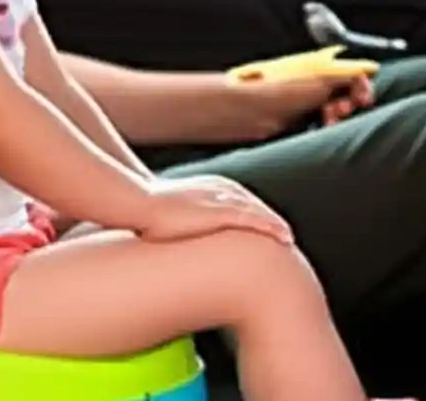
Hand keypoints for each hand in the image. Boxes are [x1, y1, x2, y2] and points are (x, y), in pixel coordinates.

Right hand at [138, 175, 293, 244]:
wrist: (137, 203)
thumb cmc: (143, 209)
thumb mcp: (160, 209)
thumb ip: (169, 213)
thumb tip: (160, 225)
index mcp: (204, 187)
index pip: (235, 197)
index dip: (250, 210)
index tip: (261, 222)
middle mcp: (216, 190)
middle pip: (251, 202)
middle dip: (267, 216)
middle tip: (283, 233)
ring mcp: (219, 201)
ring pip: (257, 211)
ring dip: (274, 223)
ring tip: (288, 238)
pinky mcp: (221, 214)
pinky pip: (254, 220)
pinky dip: (270, 227)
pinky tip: (283, 237)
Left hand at [240, 72, 375, 139]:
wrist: (251, 109)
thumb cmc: (283, 87)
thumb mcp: (324, 74)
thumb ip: (351, 71)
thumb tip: (372, 69)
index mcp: (320, 64)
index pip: (353, 73)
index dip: (362, 86)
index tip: (363, 99)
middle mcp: (314, 81)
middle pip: (347, 94)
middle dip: (350, 104)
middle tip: (340, 110)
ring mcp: (306, 101)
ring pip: (337, 112)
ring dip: (339, 117)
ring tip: (329, 120)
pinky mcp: (299, 120)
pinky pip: (323, 125)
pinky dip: (327, 127)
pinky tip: (322, 129)